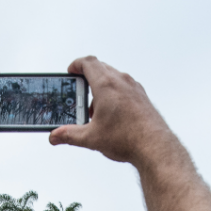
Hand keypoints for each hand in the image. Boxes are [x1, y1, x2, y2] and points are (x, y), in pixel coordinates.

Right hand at [49, 56, 176, 166]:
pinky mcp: (143, 98)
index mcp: (106, 84)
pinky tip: (114, 116)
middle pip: (101, 68)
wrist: (155, 147)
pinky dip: (115, 94)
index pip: (88, 63)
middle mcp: (121, 81)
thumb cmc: (128, 138)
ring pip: (114, 78)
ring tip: (96, 109)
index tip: (71, 71)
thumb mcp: (91, 138)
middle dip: (88, 78)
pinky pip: (125, 88)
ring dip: (102, 88)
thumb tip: (55, 137)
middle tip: (80, 93)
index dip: (76, 64)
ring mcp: (134, 88)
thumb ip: (70, 135)